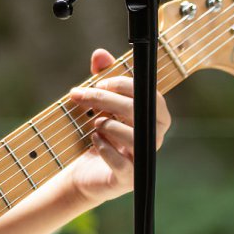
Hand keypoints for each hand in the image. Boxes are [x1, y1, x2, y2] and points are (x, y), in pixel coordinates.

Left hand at [63, 48, 171, 205]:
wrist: (84, 171)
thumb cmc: (98, 132)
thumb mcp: (98, 103)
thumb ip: (102, 78)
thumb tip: (100, 54)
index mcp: (153, 117)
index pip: (150, 96)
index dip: (125, 86)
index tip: (100, 82)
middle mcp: (153, 138)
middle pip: (138, 113)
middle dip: (106, 100)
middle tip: (80, 95)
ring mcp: (142, 160)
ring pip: (132, 136)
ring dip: (107, 125)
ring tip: (94, 123)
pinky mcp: (128, 178)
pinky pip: (121, 162)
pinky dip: (104, 148)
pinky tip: (94, 140)